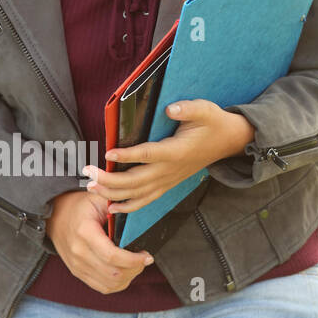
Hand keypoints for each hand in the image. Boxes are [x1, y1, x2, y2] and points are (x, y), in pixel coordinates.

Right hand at [47, 190, 153, 293]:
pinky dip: (118, 283)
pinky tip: (124, 272)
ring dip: (128, 277)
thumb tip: (139, 217)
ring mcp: (76, 264)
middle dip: (135, 269)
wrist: (55, 215)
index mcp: (85, 232)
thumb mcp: (98, 199)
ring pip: (110, 284)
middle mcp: (78, 251)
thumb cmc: (80, 207)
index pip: (113, 256)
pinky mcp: (77, 272)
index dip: (134, 260)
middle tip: (143, 259)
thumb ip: (118, 206)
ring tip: (134, 265)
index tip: (147, 255)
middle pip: (114, 273)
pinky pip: (103, 287)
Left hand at [90, 99, 255, 213]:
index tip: (108, 152)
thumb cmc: (214, 124)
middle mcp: (170, 170)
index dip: (128, 154)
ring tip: (91, 188)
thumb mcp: (206, 110)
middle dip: (110, 179)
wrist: (229, 141)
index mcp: (176, 151)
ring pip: (138, 193)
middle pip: (136, 180)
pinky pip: (146, 200)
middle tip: (88, 173)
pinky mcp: (167, 184)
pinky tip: (111, 208)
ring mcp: (168, 180)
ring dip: (113, 193)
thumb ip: (188, 109)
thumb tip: (171, 108)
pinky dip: (128, 206)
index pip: (148, 154)